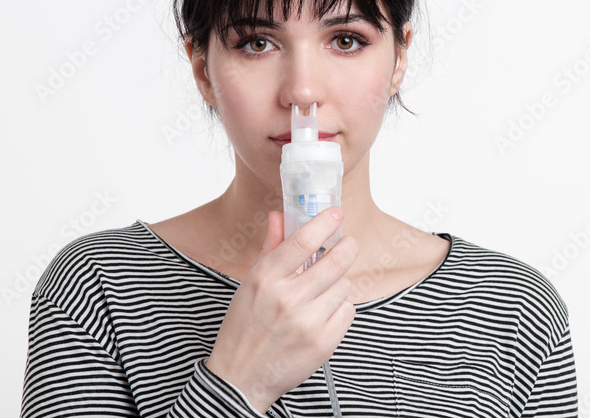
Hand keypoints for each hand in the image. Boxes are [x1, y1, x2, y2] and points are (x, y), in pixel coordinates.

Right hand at [205, 207, 357, 412]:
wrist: (242, 377)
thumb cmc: (244, 325)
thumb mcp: (250, 283)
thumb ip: (270, 247)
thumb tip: (280, 215)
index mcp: (265, 279)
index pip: (303, 241)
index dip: (324, 222)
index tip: (336, 212)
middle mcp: (287, 299)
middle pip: (334, 261)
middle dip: (347, 247)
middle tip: (347, 244)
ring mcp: (307, 322)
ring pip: (344, 285)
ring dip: (338, 282)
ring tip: (322, 290)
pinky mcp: (323, 343)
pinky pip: (348, 311)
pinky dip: (340, 307)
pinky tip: (323, 312)